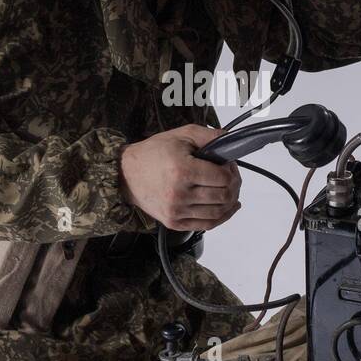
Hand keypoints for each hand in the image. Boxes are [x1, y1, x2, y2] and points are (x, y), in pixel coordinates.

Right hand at [120, 125, 242, 231]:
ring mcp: (176, 211)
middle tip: (231, 176)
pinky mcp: (174, 222)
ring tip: (229, 190)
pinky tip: (227, 207)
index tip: (228, 165)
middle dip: (234, 185)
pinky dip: (221, 217)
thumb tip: (230, 142)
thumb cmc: (152, 154)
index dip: (232, 170)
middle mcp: (179, 194)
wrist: (126, 174)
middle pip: (223, 196)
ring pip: (218, 212)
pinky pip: (206, 225)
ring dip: (230, 201)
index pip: (223, 178)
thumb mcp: (182, 135)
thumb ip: (209, 136)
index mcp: (182, 170)